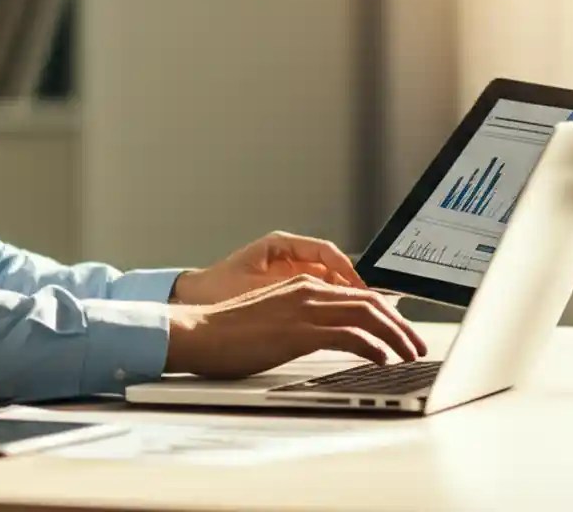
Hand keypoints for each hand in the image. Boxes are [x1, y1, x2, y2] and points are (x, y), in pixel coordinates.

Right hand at [164, 275, 427, 377]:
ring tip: (408, 353)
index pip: (355, 295)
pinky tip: (381, 359)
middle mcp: (307, 291)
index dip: (385, 313)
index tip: (400, 330)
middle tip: (415, 344)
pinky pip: (349, 335)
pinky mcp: (299, 331)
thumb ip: (301, 322)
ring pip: (366, 315)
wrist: (200, 333)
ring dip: (394, 336)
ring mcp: (304, 309)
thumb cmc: (228, 333)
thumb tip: (326, 338)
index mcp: (301, 286)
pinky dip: (372, 346)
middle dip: (399, 325)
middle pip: (369, 302)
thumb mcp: (272, 320)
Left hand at [170, 231, 365, 305]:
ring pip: (330, 285)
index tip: (365, 290)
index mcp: (280, 246)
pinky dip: (333, 310)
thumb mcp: (256, 288)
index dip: (349, 271)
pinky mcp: (285, 291)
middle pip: (335, 269)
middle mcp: (287, 256)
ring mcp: (287, 275)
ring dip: (350, 302)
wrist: (193, 308)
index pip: (327, 253)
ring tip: (371, 321)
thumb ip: (291, 290)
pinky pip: (317, 297)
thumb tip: (322, 292)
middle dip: (359, 290)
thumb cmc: (215, 291)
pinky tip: (345, 326)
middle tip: (380, 310)